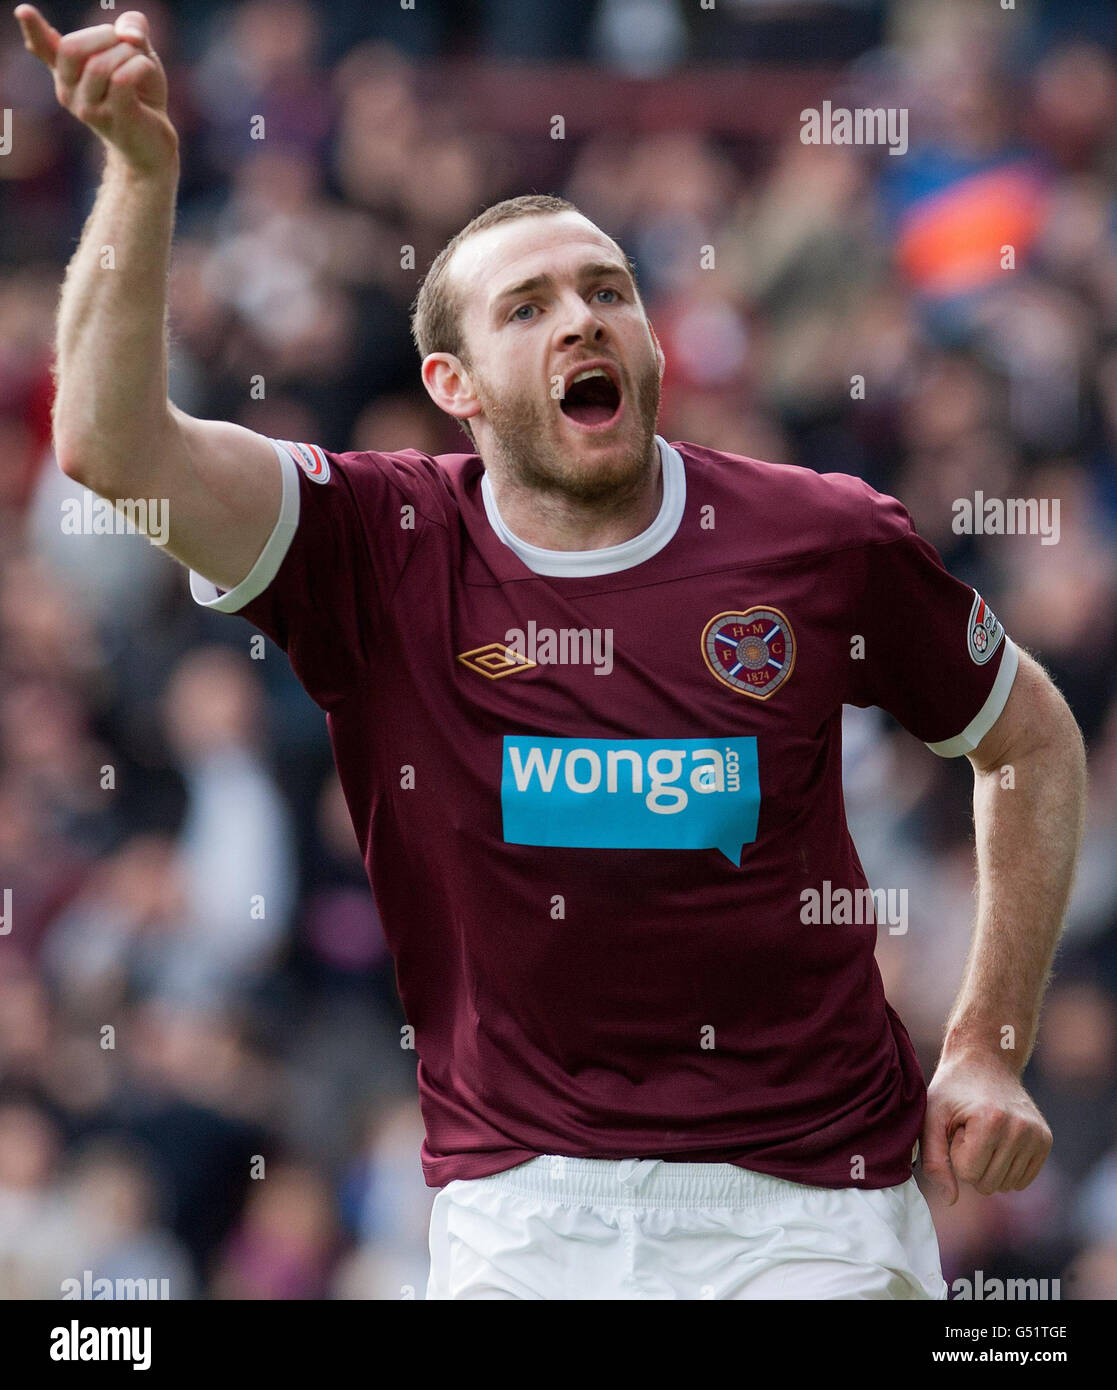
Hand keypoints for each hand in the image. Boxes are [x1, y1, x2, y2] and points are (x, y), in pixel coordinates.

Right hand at [14, 5, 176, 172]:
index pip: (43, 48)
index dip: (33, 29)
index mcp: (67, 72)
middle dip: (104, 35)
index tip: (23, 12)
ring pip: (100, 65)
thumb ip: (132, 27)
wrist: (154, 144)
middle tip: (127, 42)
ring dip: (128, 53)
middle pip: (71, 49)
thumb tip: (128, 34)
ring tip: (142, 61)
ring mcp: (88, 109)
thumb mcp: (137, 52)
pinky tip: (147, 69)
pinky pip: (121, 79)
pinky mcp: (114, 119)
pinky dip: (140, 65)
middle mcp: (69, 91)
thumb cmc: (142, 94)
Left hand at [920, 1052, 1052, 1203]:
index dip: (956, 1153)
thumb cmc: (952, 1091)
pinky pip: (1022, 1180)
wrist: (985, 1061)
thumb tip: (950, 1200)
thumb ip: (934, 1159)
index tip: (957, 1127)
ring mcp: (1037, 1135)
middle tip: (970, 1130)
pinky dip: (1006, 1169)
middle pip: (987, 1183)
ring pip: (1006, 1185)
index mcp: (990, 1120)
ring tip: (984, 1134)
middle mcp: (1020, 1128)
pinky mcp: (1046, 1140)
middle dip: (972, 1163)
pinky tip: (999, 1142)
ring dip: (989, 1166)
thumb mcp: (931, 1117)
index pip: (967, 1173)